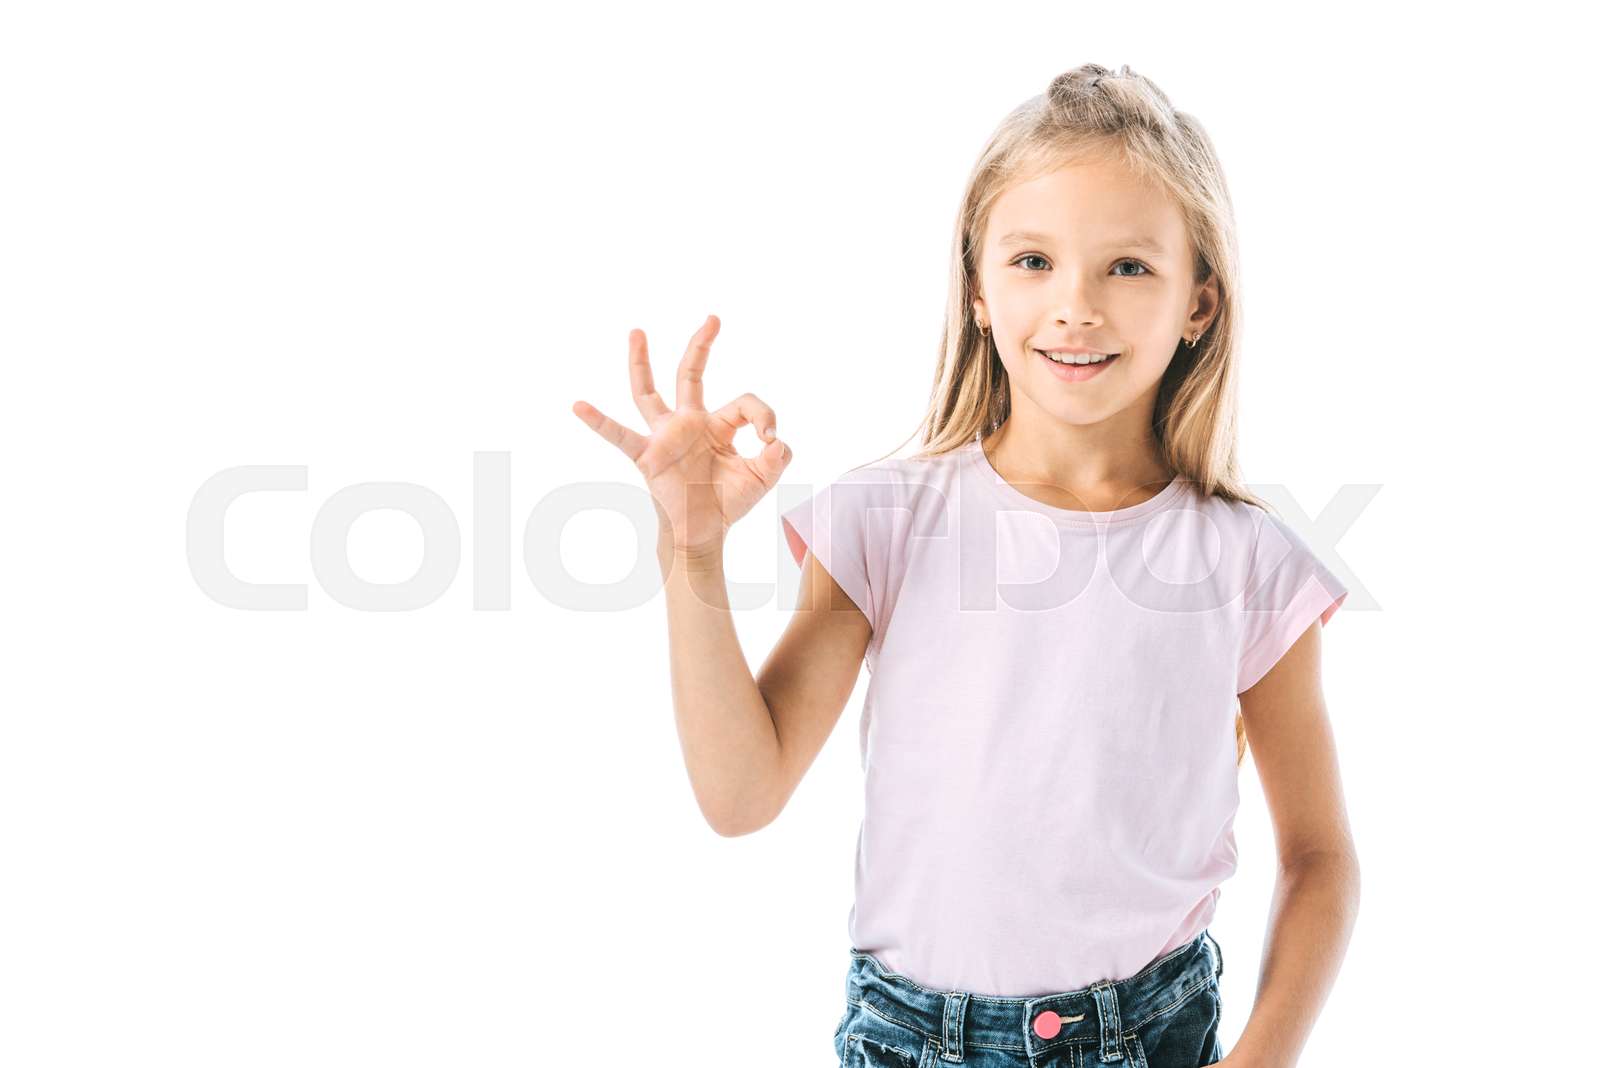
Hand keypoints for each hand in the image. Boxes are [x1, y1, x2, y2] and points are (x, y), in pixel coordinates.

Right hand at [572, 314, 790, 556]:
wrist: (704, 533)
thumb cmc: (728, 503)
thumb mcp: (762, 477)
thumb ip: (778, 456)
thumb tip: (776, 439)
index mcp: (717, 426)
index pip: (743, 404)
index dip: (763, 415)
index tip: (771, 438)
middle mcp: (688, 423)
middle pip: (689, 375)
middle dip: (701, 346)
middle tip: (713, 319)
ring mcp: (665, 437)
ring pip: (647, 393)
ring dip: (641, 362)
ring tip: (636, 331)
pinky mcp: (647, 457)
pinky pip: (619, 436)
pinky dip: (599, 422)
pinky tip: (579, 405)